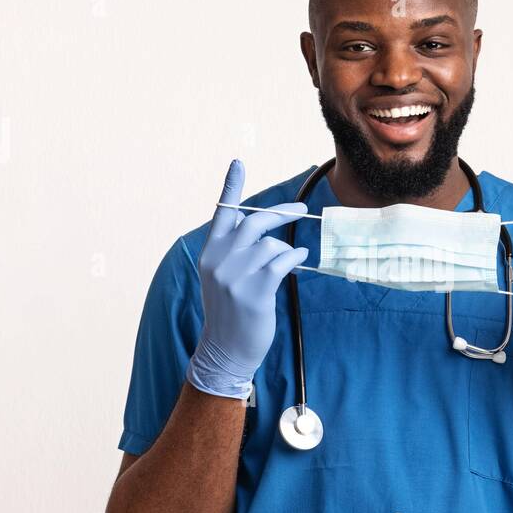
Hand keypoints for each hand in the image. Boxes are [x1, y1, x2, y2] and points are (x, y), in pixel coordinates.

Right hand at [186, 159, 309, 399]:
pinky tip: (300, 259)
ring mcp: (236, 275)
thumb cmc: (230, 312)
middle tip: (302, 209)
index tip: (238, 162)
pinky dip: (295, 257)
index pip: (222, 213)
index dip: (231, 187)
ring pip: (272, 244)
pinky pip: (283, 260)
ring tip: (291, 260)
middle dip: (282, 212)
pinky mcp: (255, 290)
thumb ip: (237, 253)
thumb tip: (268, 235)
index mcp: (210, 253)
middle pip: (255, 222)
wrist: (226, 349)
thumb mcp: (223, 277)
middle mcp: (220, 260)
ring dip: (287, 250)